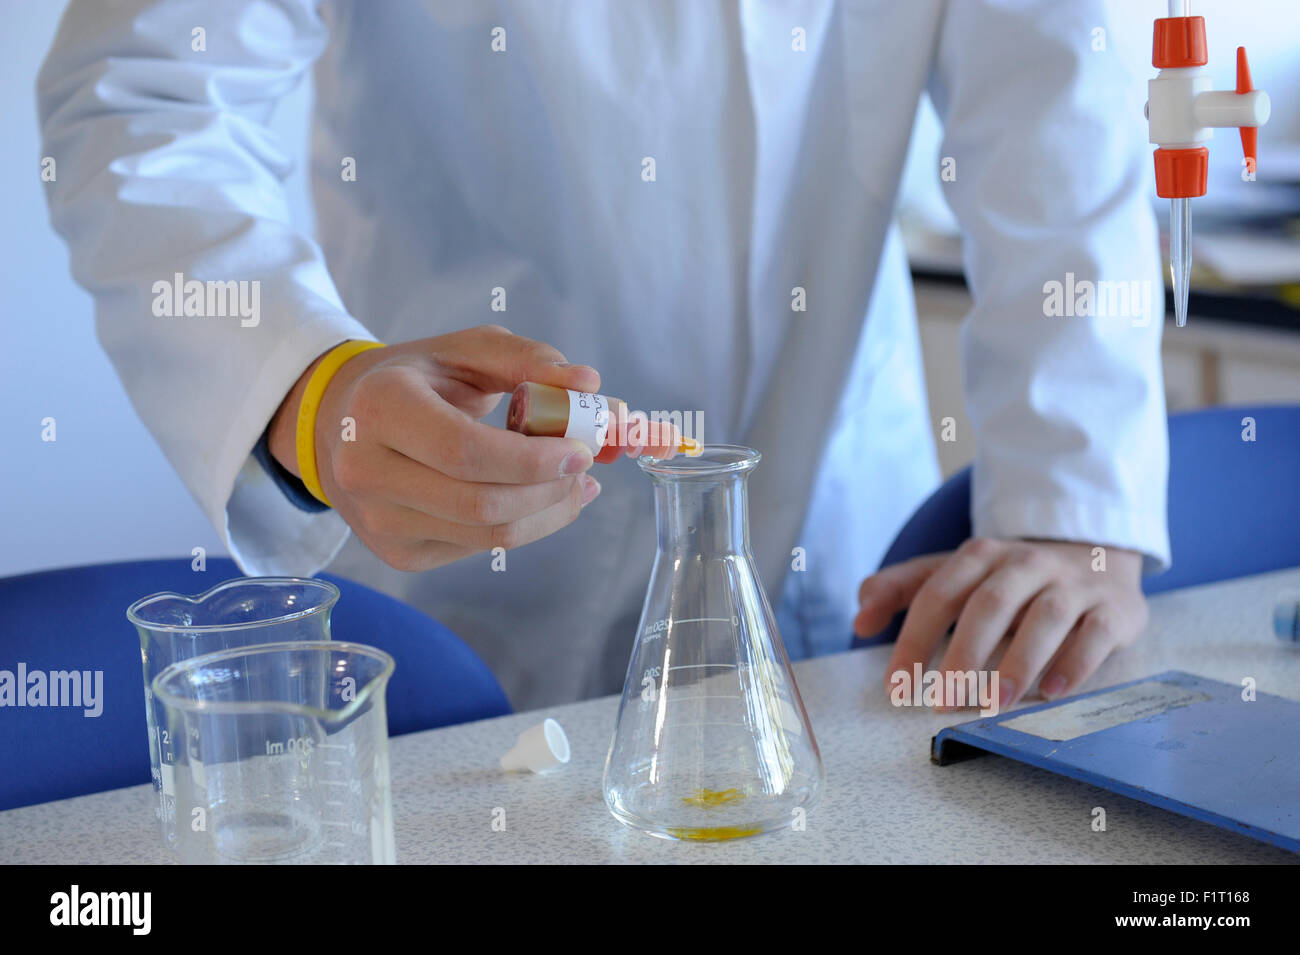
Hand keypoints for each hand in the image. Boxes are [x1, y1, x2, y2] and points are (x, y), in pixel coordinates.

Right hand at [268, 324, 613, 570]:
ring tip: (571, 484)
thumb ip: (528, 360)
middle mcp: (366, 470)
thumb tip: (588, 384)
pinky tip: (535, 500)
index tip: (580, 450)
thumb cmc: (415, 381)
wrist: (340, 423)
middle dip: (550, 491)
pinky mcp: (396, 553)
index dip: (532, 459)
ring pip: (488, 537)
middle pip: (482, 504)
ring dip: (546, 513)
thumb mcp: (466, 352)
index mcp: (379, 406)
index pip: (465, 451)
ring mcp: (377, 520)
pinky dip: (523, 527)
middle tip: (583, 467)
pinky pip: (478, 548)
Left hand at [854, 538, 1147, 708]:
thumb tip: (860, 616)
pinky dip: (1073, 663)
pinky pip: (1094, 634)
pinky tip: (1051, 692)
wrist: (1096, 555)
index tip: (894, 685)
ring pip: (1045, 618)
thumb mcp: (956, 574)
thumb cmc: (1011, 578)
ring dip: (1017, 662)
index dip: (913, 640)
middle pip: (989, 604)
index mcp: (981, 556)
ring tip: (993, 703)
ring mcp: (1072, 584)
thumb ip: (903, 589)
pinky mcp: (1113, 609)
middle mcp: (1026, 564)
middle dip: (962, 654)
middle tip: (940, 700)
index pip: (938, 594)